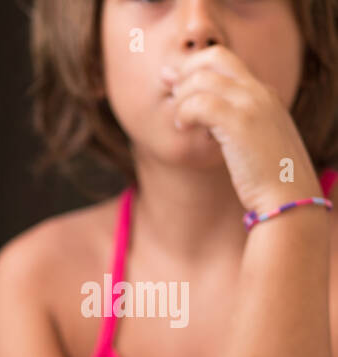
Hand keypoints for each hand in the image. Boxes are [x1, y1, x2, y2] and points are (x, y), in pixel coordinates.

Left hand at [164, 45, 321, 213]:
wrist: (287, 195)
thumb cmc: (263, 176)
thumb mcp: (248, 140)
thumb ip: (226, 120)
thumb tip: (196, 107)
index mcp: (263, 93)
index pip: (224, 61)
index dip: (193, 69)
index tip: (175, 89)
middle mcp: (260, 91)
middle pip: (214, 56)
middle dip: (185, 73)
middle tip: (175, 101)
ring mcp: (252, 103)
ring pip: (202, 79)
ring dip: (181, 99)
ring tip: (181, 123)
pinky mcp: (241, 121)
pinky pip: (200, 103)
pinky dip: (184, 113)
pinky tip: (184, 128)